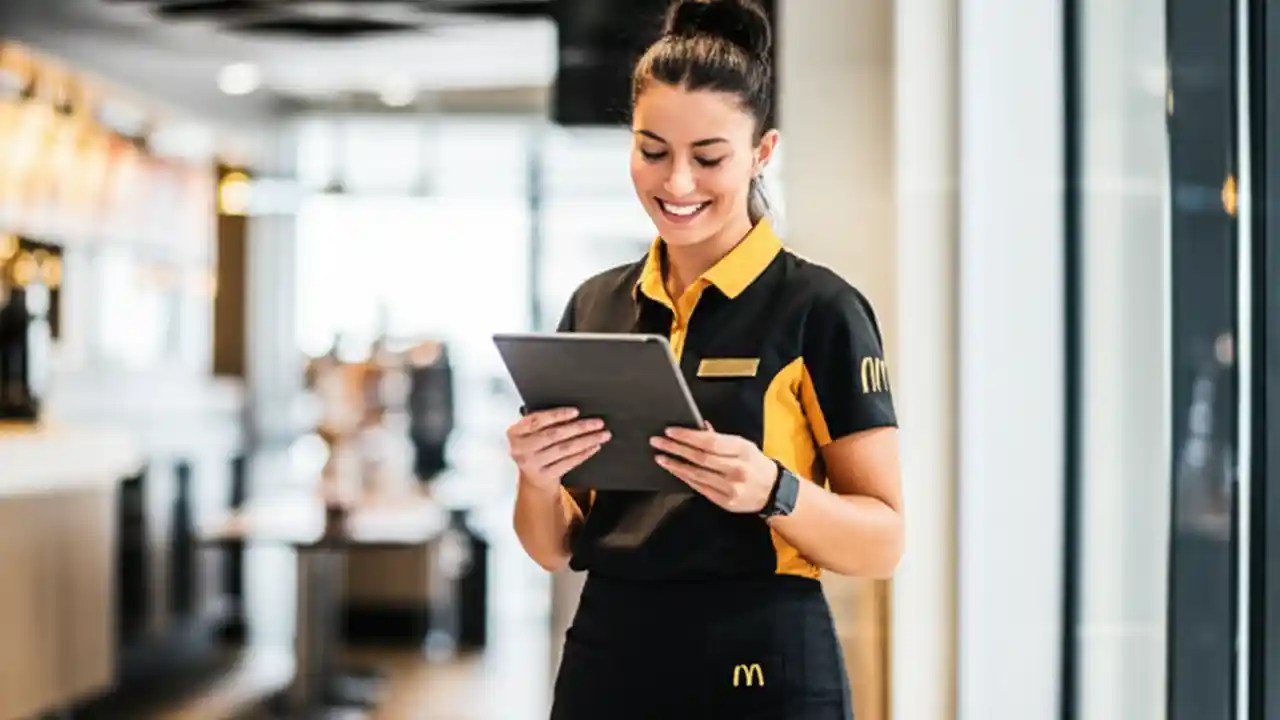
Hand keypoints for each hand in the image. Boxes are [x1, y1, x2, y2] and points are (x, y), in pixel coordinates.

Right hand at [507, 407, 610, 493]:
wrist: (533, 479)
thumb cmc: (535, 448)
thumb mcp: (532, 434)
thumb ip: (545, 423)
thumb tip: (575, 414)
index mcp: (515, 433)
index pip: (537, 420)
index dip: (557, 415)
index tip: (576, 412)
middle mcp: (520, 449)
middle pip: (554, 434)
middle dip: (579, 427)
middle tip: (597, 423)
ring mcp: (532, 464)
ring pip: (564, 449)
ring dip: (586, 440)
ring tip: (602, 434)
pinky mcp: (545, 476)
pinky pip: (568, 462)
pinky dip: (584, 454)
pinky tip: (594, 447)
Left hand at [650, 423, 777, 513]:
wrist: (773, 492)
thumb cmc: (755, 464)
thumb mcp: (743, 446)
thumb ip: (721, 438)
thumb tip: (699, 427)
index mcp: (743, 450)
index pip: (710, 441)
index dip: (688, 436)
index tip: (670, 431)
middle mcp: (737, 469)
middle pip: (700, 457)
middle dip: (676, 448)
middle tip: (657, 441)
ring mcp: (731, 487)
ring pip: (697, 475)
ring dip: (675, 465)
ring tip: (660, 457)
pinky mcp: (725, 501)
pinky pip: (700, 488)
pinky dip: (685, 478)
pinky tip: (674, 471)